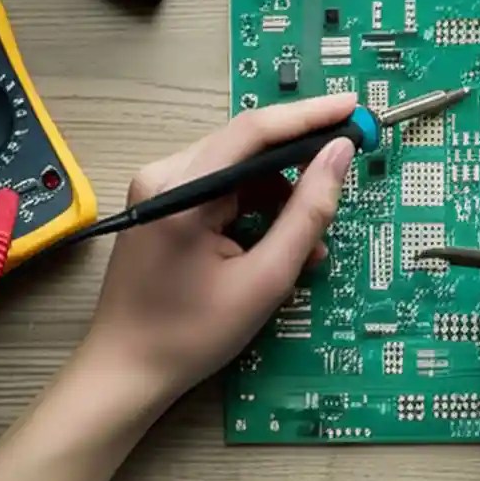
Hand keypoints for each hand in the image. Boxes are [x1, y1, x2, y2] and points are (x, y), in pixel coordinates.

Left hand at [82, 93, 357, 402]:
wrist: (125, 373)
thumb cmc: (192, 333)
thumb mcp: (266, 278)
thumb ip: (308, 212)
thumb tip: (340, 155)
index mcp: (182, 189)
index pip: (254, 130)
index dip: (310, 116)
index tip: (355, 108)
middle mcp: (164, 175)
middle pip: (246, 148)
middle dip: (299, 166)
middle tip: (344, 180)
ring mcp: (158, 190)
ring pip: (238, 171)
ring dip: (279, 198)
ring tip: (309, 247)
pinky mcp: (160, 207)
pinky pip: (221, 190)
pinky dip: (254, 211)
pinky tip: (275, 247)